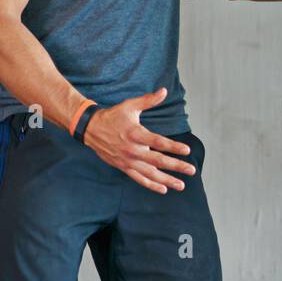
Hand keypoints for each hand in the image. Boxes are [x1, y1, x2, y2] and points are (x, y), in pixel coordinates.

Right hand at [82, 87, 197, 192]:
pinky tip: (164, 189)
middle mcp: (132, 149)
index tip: (187, 150)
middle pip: (158, 160)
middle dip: (176, 166)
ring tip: (181, 185)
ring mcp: (128, 160)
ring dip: (167, 180)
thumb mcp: (130, 106)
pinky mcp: (123, 167)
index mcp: (136, 134)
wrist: (90, 129)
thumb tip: (164, 91)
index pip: (158, 142)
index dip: (173, 147)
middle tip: (191, 170)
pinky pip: (139, 178)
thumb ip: (148, 100)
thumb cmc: (113, 116)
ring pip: (150, 173)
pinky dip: (151, 185)